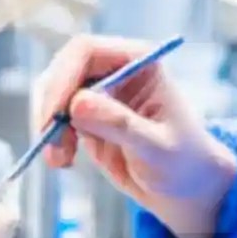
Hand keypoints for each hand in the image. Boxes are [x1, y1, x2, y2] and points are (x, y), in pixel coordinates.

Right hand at [35, 35, 236, 237]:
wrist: (188, 187)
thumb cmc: (184, 161)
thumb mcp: (156, 147)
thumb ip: (120, 124)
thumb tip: (78, 103)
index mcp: (140, 62)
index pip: (87, 51)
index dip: (64, 77)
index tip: (55, 113)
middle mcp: (116, 71)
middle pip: (62, 71)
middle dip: (49, 105)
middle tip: (49, 141)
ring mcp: (99, 94)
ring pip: (53, 96)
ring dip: (48, 126)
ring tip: (60, 160)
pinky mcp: (87, 118)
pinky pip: (55, 120)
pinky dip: (51, 139)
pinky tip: (63, 162)